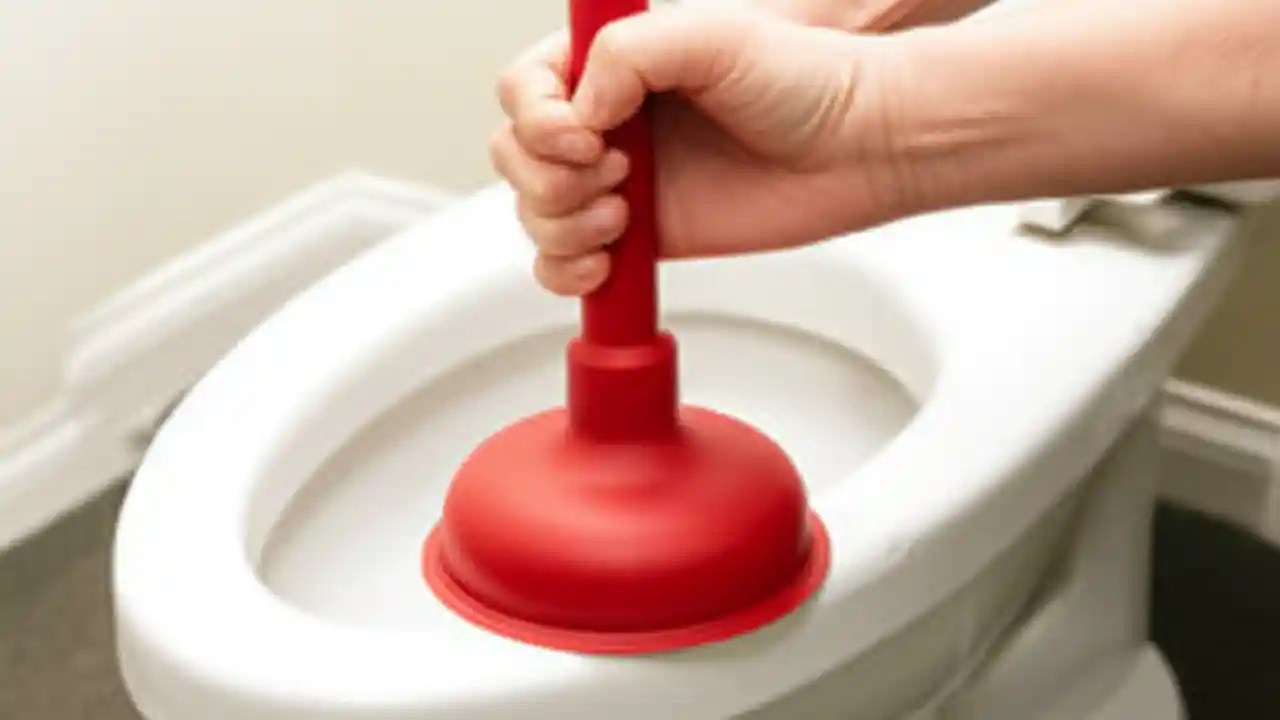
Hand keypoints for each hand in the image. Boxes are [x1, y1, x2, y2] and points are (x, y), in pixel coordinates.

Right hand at [492, 6, 911, 294]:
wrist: (857, 148)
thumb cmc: (806, 81)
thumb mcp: (714, 37)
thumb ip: (628, 53)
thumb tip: (578, 111)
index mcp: (613, 64)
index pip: (523, 89)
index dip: (538, 120)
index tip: (588, 136)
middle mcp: (608, 121)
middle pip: (516, 154)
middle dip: (549, 176)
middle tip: (619, 175)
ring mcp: (619, 182)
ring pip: (534, 212)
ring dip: (562, 224)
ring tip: (625, 215)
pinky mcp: (640, 238)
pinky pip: (565, 263)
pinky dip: (566, 271)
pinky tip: (605, 262)